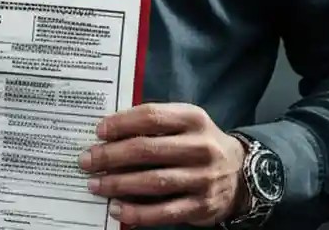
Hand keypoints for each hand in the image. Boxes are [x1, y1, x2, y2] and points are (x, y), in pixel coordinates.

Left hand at [80, 103, 247, 226]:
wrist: (240, 174)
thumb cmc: (198, 144)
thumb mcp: (185, 124)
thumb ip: (155, 124)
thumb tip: (108, 133)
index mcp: (194, 119)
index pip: (152, 116)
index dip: (121, 123)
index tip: (99, 131)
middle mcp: (201, 147)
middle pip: (148, 150)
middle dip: (111, 156)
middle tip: (87, 160)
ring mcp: (204, 178)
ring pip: (154, 182)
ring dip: (119, 184)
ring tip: (95, 184)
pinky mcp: (202, 206)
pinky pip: (165, 212)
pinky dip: (138, 212)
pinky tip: (117, 209)